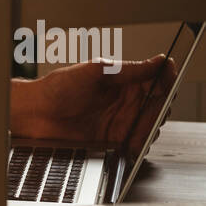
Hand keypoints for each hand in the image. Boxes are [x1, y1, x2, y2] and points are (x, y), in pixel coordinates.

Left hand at [19, 54, 177, 157]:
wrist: (35, 113)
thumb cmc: (56, 88)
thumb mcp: (95, 71)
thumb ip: (128, 69)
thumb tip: (156, 61)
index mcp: (121, 80)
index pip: (153, 79)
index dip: (165, 78)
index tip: (170, 75)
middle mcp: (123, 101)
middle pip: (156, 104)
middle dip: (161, 104)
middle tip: (158, 105)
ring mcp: (119, 122)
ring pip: (150, 125)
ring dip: (151, 126)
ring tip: (143, 125)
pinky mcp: (113, 141)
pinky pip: (136, 144)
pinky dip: (141, 144)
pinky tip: (137, 141)